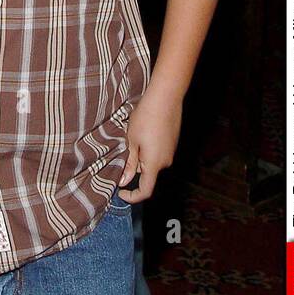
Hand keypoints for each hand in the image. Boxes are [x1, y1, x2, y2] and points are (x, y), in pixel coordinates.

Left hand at [116, 84, 181, 203]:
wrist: (165, 98)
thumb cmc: (146, 117)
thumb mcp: (131, 140)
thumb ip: (128, 163)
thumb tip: (123, 181)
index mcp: (153, 164)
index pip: (145, 191)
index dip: (132, 196)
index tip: (120, 192)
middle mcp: (165, 162)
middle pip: (146, 174)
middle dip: (133, 167)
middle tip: (123, 148)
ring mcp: (170, 153)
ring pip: (151, 162)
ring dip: (140, 155)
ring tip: (133, 135)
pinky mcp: (172, 144)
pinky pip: (158, 153)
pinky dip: (148, 149)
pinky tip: (144, 131)